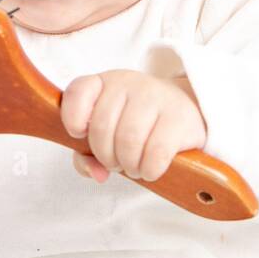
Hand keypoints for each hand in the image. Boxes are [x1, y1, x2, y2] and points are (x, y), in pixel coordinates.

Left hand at [60, 69, 206, 182]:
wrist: (186, 113)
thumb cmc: (137, 127)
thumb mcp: (107, 136)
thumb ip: (86, 157)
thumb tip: (97, 174)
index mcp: (105, 83)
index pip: (77, 92)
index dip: (72, 119)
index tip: (80, 134)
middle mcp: (129, 83)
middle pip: (102, 127)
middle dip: (106, 156)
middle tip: (118, 162)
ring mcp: (156, 96)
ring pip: (128, 140)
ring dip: (129, 165)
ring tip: (135, 167)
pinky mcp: (181, 117)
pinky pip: (157, 152)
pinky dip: (150, 169)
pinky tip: (151, 169)